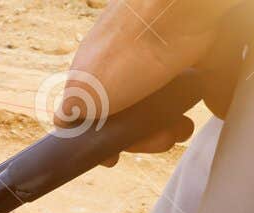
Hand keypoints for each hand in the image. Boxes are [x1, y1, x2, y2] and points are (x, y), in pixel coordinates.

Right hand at [58, 0, 253, 158]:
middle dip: (144, 138)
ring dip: (168, 127)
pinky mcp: (184, 60)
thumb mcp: (82, 94)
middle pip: (130, 119)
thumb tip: (62, 126)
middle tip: (160, 140)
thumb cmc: (126, 52)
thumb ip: (69, 114)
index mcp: (94, 77)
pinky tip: (190, 110)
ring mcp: (154, 66)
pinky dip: (186, 106)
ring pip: (158, 109)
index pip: (96, 120)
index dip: (106, 142)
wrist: (177, 15)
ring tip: (180, 129)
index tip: (116, 156)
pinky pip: (184, 92)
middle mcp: (122, 70)